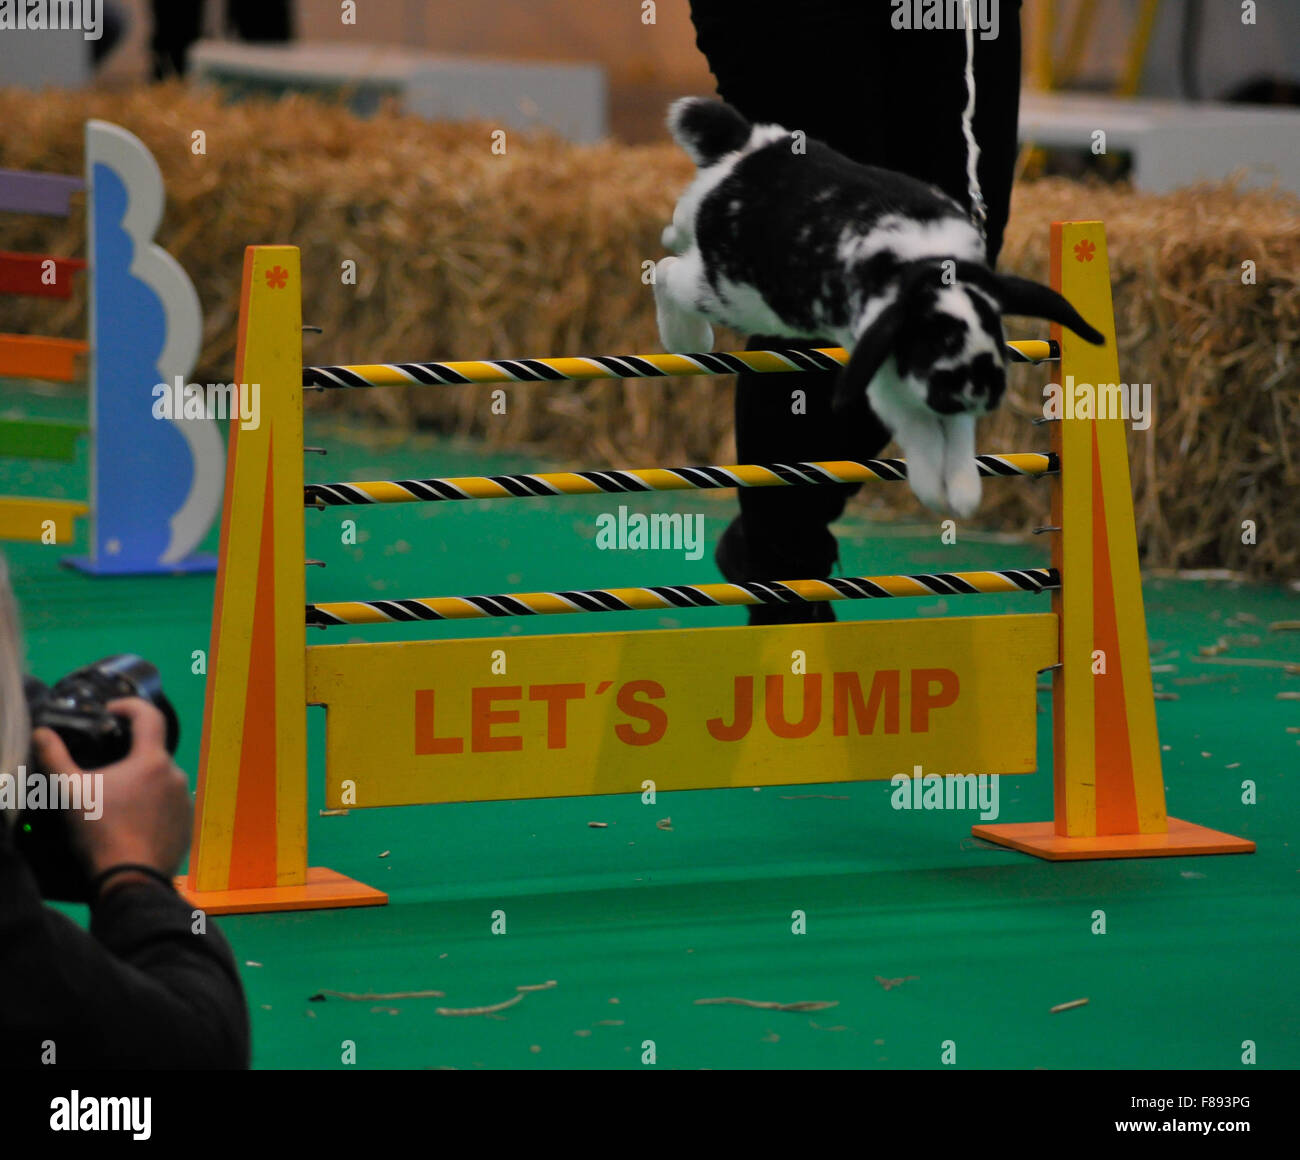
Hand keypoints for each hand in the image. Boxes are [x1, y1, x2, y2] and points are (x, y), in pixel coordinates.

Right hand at [32, 698, 191, 880]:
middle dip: (129, 756)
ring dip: (141, 783)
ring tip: (115, 799)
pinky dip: (152, 806)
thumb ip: (55, 758)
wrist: (131, 879)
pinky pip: (169, 805)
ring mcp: (185, 801)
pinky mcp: (187, 824)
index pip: (149, 715)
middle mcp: (176, 774)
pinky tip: (131, 820)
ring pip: (161, 780)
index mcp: (153, 760)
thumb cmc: (101, 831)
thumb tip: (41, 732)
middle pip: (152, 753)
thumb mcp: (71, 792)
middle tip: (103, 769)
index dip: (129, 706)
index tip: (110, 712)